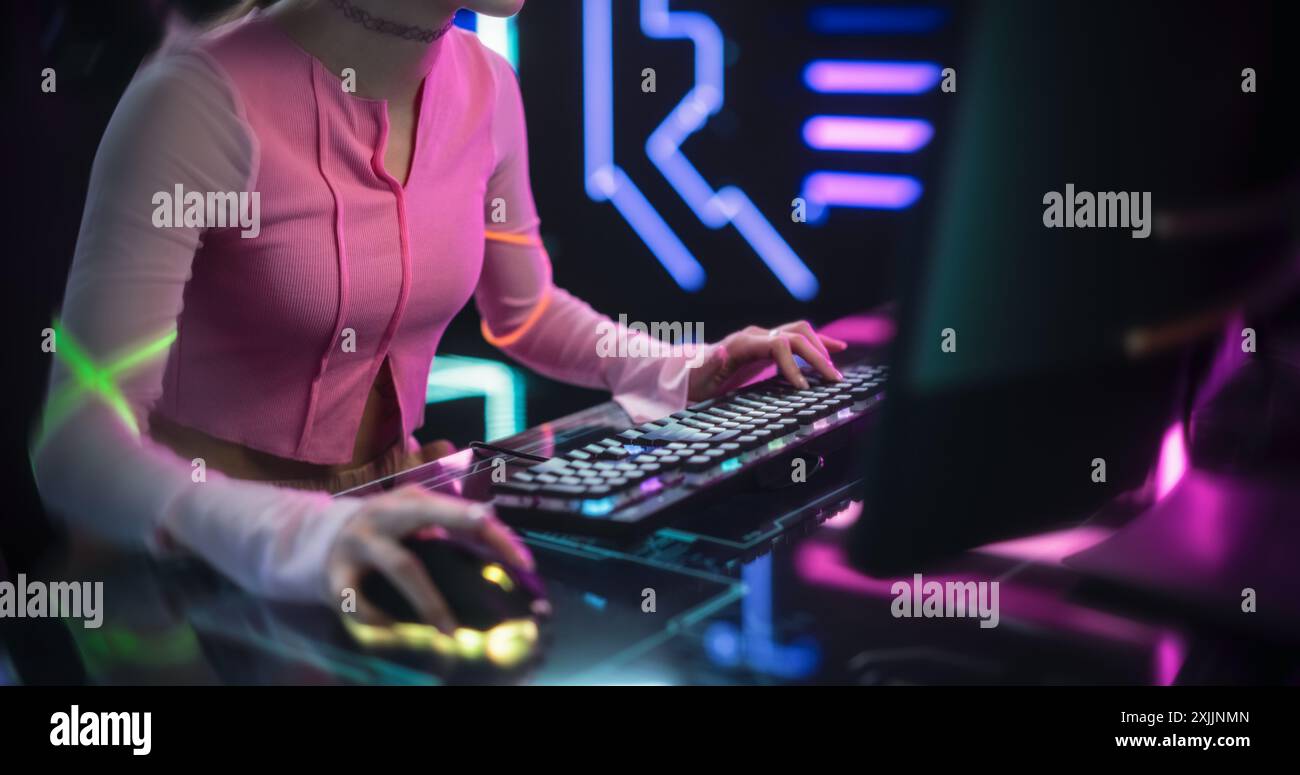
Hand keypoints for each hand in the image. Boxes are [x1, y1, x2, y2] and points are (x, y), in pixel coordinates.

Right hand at [325, 485, 533, 632]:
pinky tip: (392, 629)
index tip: (524, 562)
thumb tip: (498, 564)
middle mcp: (385, 514)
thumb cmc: (380, 537)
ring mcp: (359, 541)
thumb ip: (443, 536)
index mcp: (410, 501)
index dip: (494, 534)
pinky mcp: (334, 572)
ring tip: (448, 630)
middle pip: (427, 512)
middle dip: (461, 519)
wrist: (314, 540)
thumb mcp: (409, 526)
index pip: (460, 512)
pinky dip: (377, 618)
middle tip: (488, 534)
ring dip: (429, 601)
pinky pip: (357, 598)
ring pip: (402, 565)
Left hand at [687, 320, 847, 401]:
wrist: (689, 371)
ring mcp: (763, 337)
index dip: (794, 365)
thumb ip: (712, 363)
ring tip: (834, 371)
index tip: (804, 388)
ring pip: (801, 332)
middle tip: (833, 381)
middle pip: (796, 337)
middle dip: (817, 357)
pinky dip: (818, 342)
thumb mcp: (699, 377)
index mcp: (742, 343)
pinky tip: (837, 348)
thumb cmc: (695, 379)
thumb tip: (721, 350)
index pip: (779, 345)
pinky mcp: (768, 344)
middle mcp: (756, 336)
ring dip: (821, 348)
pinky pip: (797, 338)